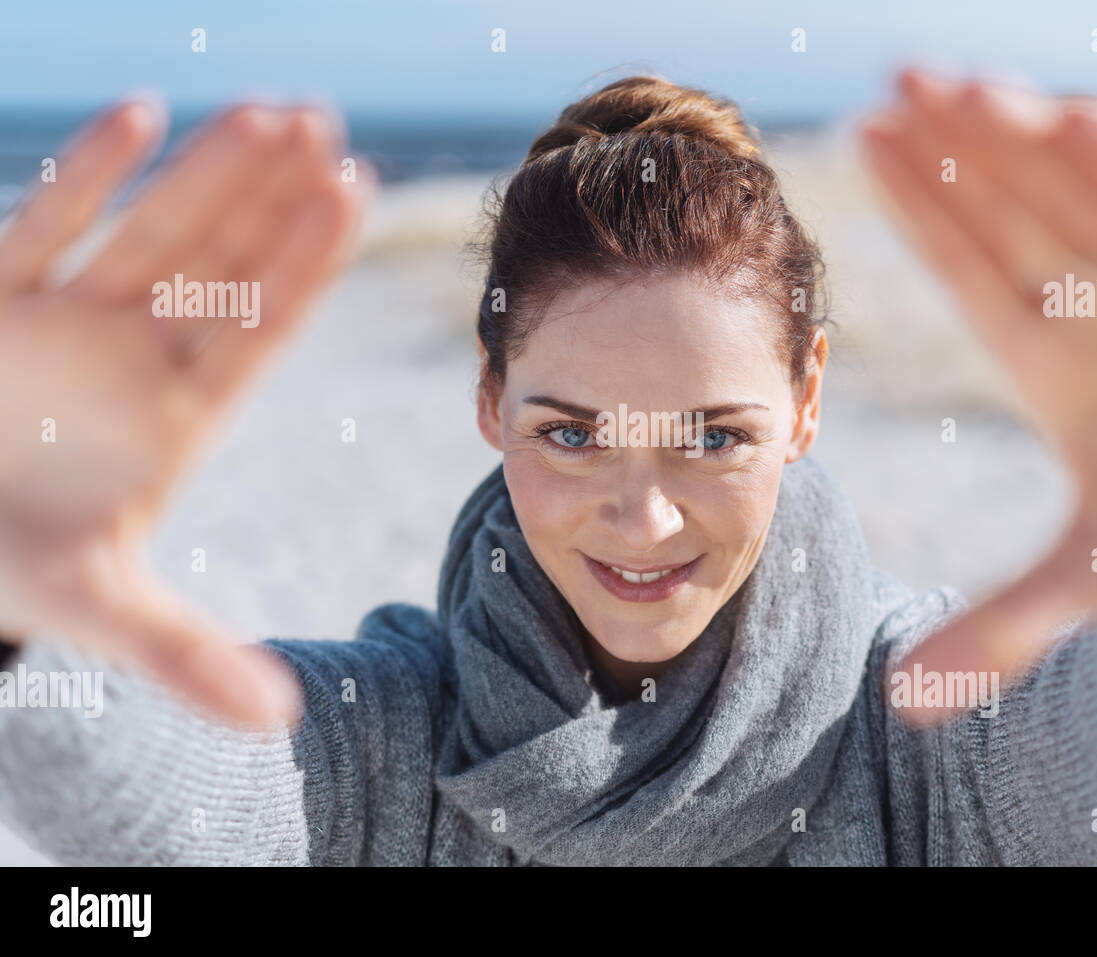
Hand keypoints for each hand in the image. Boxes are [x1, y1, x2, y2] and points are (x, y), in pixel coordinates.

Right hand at [0, 99, 370, 728]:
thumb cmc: (23, 563)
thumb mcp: (103, 613)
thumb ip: (187, 658)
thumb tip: (281, 724)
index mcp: (180, 413)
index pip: (259, 326)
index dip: (307, 266)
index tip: (356, 198)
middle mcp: (137, 352)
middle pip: (223, 262)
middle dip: (274, 200)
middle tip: (332, 132)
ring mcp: (69, 317)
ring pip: (150, 229)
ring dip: (207, 172)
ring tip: (272, 114)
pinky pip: (40, 227)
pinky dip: (84, 176)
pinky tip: (141, 116)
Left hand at [859, 68, 1096, 724]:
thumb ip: (1003, 629)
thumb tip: (903, 710)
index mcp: (1048, 358)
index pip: (966, 270)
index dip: (915, 211)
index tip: (861, 149)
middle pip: (1005, 210)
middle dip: (948, 152)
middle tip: (886, 89)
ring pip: (1076, 188)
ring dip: (1015, 136)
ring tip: (947, 83)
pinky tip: (1069, 120)